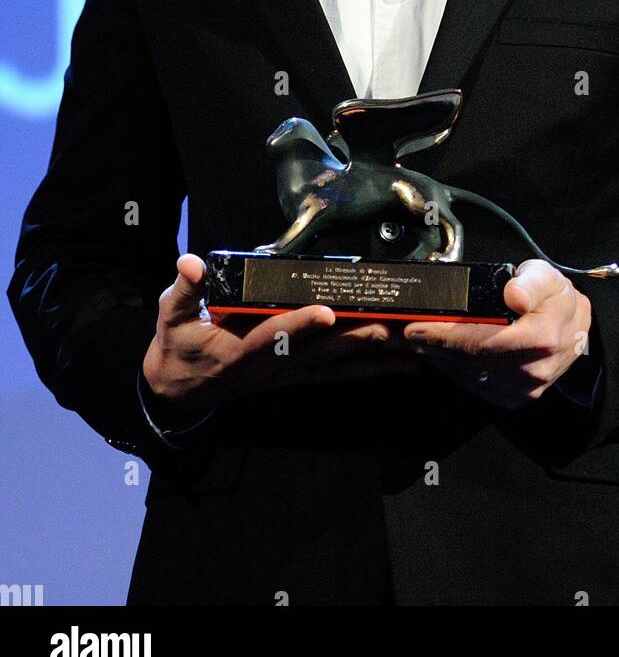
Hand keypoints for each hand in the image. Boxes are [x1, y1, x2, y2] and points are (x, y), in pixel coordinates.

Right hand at [142, 253, 423, 419]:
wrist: (179, 393)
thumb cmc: (178, 349)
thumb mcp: (171, 317)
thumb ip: (184, 290)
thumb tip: (190, 262)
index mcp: (240, 351)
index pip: (272, 337)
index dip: (299, 326)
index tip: (325, 311)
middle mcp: (271, 367)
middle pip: (318, 354)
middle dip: (354, 340)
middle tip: (388, 327)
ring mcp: (288, 375)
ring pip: (336, 367)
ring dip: (374, 359)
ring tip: (410, 348)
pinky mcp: (298, 377)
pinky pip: (339, 376)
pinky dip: (371, 370)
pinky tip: (402, 364)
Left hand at [398, 259, 591, 410]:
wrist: (575, 330)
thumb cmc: (555, 300)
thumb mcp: (546, 277)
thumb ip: (530, 283)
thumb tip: (513, 296)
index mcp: (539, 339)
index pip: (480, 341)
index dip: (443, 336)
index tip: (414, 328)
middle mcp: (531, 370)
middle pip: (467, 361)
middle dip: (430, 346)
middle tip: (399, 333)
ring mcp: (522, 389)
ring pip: (466, 376)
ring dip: (436, 359)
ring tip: (411, 341)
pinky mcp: (513, 398)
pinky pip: (473, 386)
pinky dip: (451, 371)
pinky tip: (436, 355)